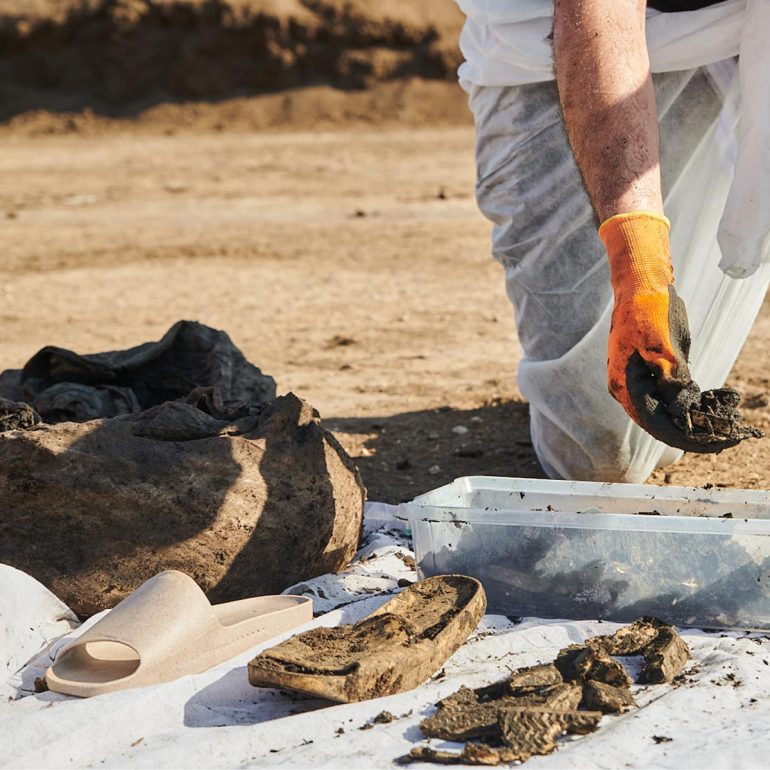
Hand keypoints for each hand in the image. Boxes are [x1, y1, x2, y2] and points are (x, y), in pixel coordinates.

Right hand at [601, 212, 741, 452]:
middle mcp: (625, 387)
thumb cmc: (649, 312)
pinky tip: (704, 405)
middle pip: (657, 421)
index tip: (712, 444)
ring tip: (717, 427)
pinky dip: (684, 402)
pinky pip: (663, 394)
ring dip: (688, 419)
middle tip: (721, 439)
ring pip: (661, 409)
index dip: (684, 438)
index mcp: (623, 385)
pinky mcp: (645, 369)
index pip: (654, 424)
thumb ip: (672, 380)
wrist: (640, 283)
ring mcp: (634, 378)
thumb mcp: (663, 347)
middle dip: (689, 432)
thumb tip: (683, 410)